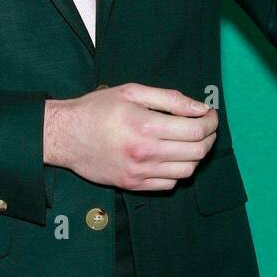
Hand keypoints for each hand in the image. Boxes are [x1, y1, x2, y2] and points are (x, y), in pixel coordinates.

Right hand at [44, 84, 217, 190]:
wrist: (65, 136)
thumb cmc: (96, 109)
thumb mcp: (132, 92)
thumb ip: (170, 99)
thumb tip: (200, 108)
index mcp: (146, 125)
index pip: (196, 130)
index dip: (211, 122)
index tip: (209, 115)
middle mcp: (145, 152)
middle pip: (197, 152)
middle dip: (208, 138)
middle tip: (205, 127)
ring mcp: (139, 173)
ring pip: (187, 171)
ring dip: (196, 156)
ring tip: (190, 141)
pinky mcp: (133, 185)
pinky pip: (169, 184)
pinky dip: (178, 171)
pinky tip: (171, 156)